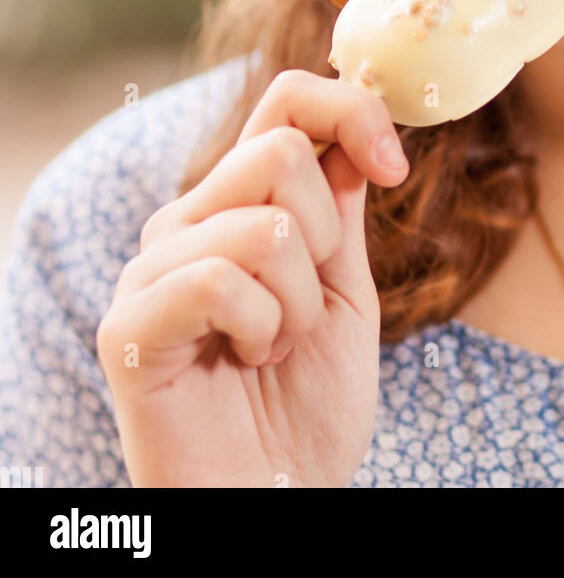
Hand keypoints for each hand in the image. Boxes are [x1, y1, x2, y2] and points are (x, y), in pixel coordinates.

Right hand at [96, 69, 408, 487]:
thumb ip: (339, 210)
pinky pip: (219, 280)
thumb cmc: (307, 404)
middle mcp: (187, 219)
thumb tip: (352, 129)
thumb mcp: (345, 291)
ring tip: (274, 347)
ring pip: (264, 223)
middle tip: (308, 307)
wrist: (276, 500)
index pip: (286, 100)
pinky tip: (245, 362)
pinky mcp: (130, 325)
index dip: (352, 111)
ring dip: (300, 304)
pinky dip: (262, 330)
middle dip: (328, 239)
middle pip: (281, 150)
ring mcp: (151, 268)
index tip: (396, 167)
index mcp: (237, 202)